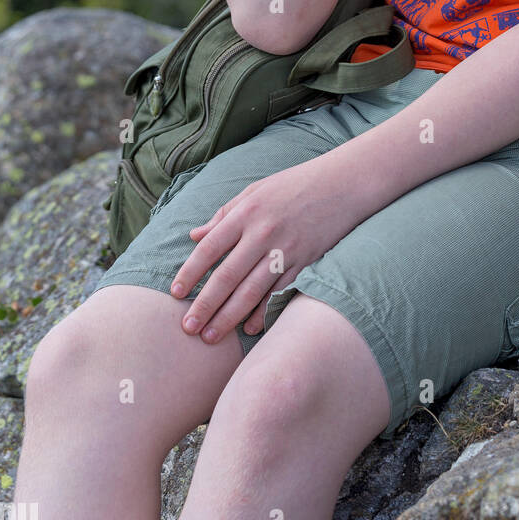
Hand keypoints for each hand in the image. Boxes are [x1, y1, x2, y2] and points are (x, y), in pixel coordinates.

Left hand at [169, 157, 357, 344]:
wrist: (343, 183)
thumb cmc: (294, 184)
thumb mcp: (255, 191)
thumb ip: (224, 215)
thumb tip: (194, 236)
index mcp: (246, 212)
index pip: (210, 248)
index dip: (190, 272)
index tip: (175, 293)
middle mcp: (263, 233)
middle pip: (227, 276)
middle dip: (205, 305)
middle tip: (187, 328)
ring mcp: (286, 249)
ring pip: (251, 291)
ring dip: (228, 317)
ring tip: (211, 336)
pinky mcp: (305, 262)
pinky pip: (279, 293)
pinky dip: (263, 312)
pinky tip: (248, 328)